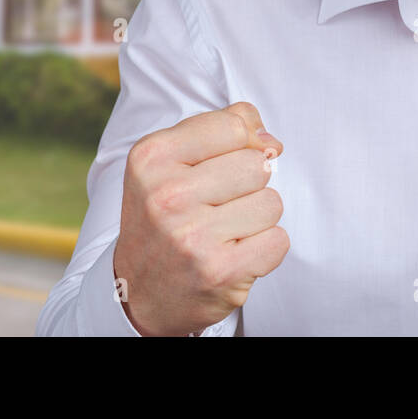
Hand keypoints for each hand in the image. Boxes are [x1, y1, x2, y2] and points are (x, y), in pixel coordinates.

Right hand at [113, 102, 288, 335]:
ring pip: (271, 202)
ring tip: (223, 231)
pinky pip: (278, 240)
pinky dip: (263, 248)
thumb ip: (220, 130)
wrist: (139, 292)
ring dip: (256, 218)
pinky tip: (232, 255)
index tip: (223, 164)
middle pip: (257, 164)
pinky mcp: (219, 272)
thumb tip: (270, 141)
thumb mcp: (171, 161)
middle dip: (249, 184)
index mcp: (152, 158)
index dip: (241, 142)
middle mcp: (167, 195)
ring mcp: (192, 236)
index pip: (233, 125)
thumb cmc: (164, 216)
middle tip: (216, 206)